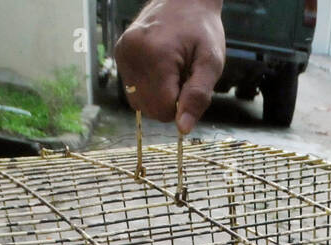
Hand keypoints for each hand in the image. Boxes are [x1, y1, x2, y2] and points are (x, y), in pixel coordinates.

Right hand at [114, 0, 224, 133]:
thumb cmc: (201, 29)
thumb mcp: (211, 62)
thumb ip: (198, 96)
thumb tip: (182, 128)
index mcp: (155, 56)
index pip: (161, 109)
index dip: (179, 106)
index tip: (189, 84)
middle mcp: (132, 55)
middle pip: (148, 109)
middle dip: (168, 101)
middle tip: (181, 75)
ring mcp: (122, 54)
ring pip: (138, 102)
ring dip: (157, 95)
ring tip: (171, 69)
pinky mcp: (119, 54)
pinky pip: (132, 89)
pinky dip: (147, 86)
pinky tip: (159, 67)